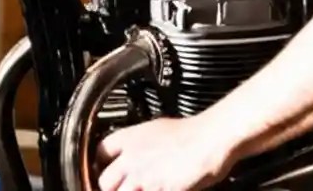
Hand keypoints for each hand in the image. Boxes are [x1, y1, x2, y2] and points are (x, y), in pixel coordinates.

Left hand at [96, 115, 236, 190]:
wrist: (212, 138)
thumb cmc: (194, 133)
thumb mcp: (159, 128)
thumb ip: (140, 143)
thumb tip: (133, 152)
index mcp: (130, 138)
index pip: (100, 154)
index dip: (100, 165)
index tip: (104, 172)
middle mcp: (132, 158)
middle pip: (105, 181)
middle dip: (112, 188)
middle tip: (123, 187)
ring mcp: (143, 177)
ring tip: (143, 188)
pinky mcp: (157, 190)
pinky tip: (162, 189)